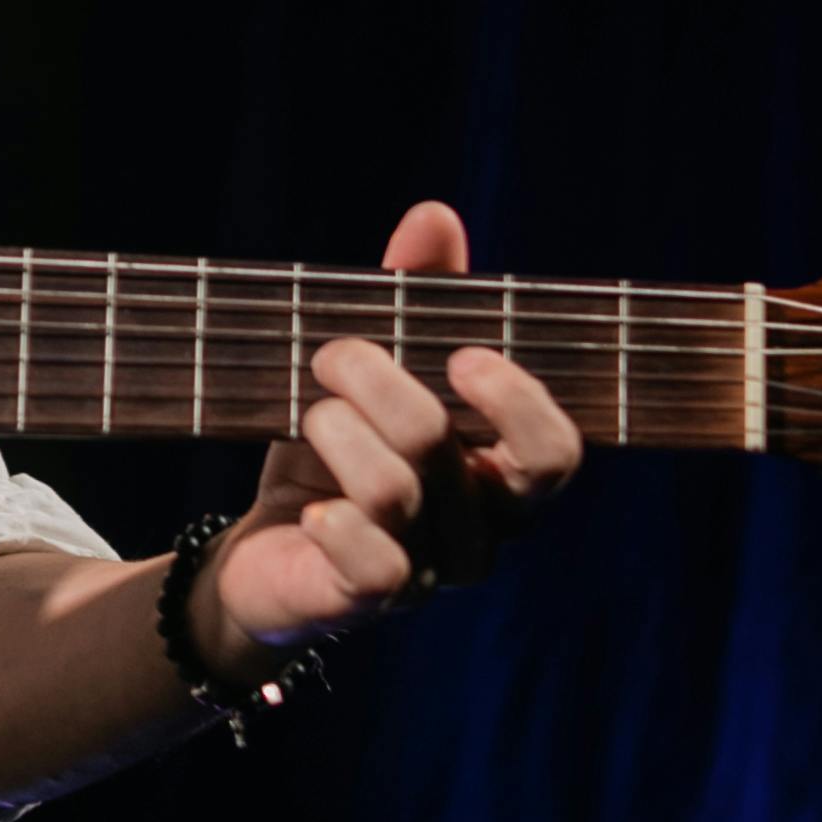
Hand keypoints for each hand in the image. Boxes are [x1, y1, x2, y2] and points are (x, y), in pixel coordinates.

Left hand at [195, 198, 581, 681]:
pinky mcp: (364, 605)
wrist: (266, 554)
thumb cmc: (336, 455)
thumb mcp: (372, 371)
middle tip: (336, 352)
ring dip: (338, 430)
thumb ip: (413, 299)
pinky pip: (377, 569)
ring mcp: (426, 576)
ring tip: (309, 410)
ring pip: (398, 493)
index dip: (518, 402)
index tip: (461, 355)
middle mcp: (477, 533)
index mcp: (497, 476)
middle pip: (451, 450)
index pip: (555, 453)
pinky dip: (339, 525)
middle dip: (384, 384)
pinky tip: (313, 509)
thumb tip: (435, 215)